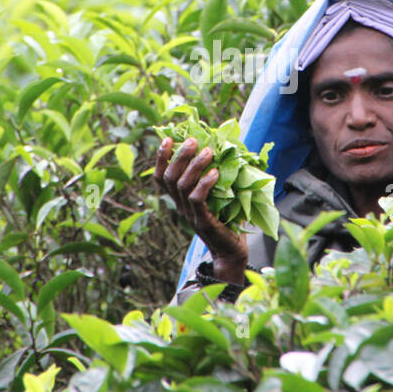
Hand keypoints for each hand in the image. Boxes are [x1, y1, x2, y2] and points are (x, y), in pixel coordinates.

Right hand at [154, 136, 247, 283]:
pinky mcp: (202, 221)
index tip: (167, 139)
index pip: (161, 177)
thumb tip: (227, 150)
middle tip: (192, 141)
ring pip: (182, 185)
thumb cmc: (227, 221)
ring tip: (208, 151)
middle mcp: (180, 206)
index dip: (161, 158)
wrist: (231, 252)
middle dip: (179, 156)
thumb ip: (217, 177)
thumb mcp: (218, 196)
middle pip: (170, 177)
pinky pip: (197, 199)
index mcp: (179, 200)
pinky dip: (205, 183)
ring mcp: (189, 214)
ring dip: (194, 165)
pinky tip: (215, 173)